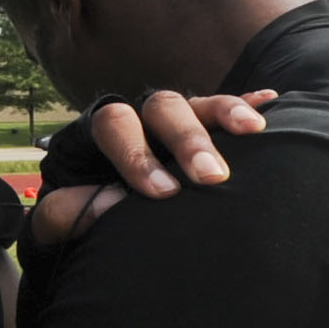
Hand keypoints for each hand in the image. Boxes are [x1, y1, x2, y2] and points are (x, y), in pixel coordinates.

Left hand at [13, 89, 274, 327]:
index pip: (114, 125)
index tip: (162, 192)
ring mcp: (174, 123)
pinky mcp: (203, 133)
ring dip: (226, 113)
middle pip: (163, 107)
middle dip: (188, 138)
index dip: (136, 154)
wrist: (96, 224)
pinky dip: (247, 105)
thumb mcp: (57, 221)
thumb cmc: (79, 221)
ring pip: (199, 103)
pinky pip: (227, 111)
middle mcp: (140, 119)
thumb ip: (63, 213)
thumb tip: (106, 205)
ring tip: (254, 129)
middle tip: (211, 175)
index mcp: (99, 134)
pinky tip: (272, 103)